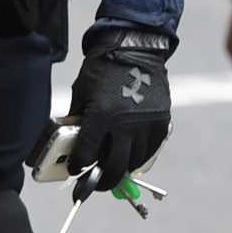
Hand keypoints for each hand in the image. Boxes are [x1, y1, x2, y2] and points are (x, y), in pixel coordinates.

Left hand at [65, 24, 174, 190]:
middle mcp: (125, 125)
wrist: (135, 50)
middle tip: (94, 182)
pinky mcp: (161, 125)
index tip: (75, 170)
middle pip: (114, 168)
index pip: (87, 154)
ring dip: (121, 170)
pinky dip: (138, 159)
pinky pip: (150, 152)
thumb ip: (77, 119)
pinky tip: (129, 157)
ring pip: (133, 163)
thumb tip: (70, 142)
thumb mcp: (82, 92)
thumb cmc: (103, 69)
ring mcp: (146, 127)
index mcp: (102, 116)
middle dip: (102, 180)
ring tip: (111, 170)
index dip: (79, 166)